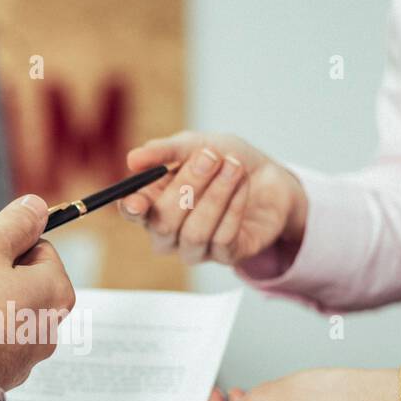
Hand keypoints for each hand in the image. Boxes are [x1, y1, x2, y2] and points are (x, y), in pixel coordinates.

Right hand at [118, 131, 307, 266]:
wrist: (268, 175)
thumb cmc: (224, 161)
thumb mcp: (195, 144)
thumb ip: (165, 152)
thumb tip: (133, 159)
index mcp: (154, 204)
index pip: (133, 213)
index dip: (132, 209)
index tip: (137, 200)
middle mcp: (170, 233)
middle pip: (164, 223)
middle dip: (187, 186)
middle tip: (210, 156)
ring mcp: (197, 248)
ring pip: (194, 233)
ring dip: (216, 195)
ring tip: (234, 166)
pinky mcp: (227, 256)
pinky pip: (223, 239)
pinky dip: (234, 207)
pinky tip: (242, 184)